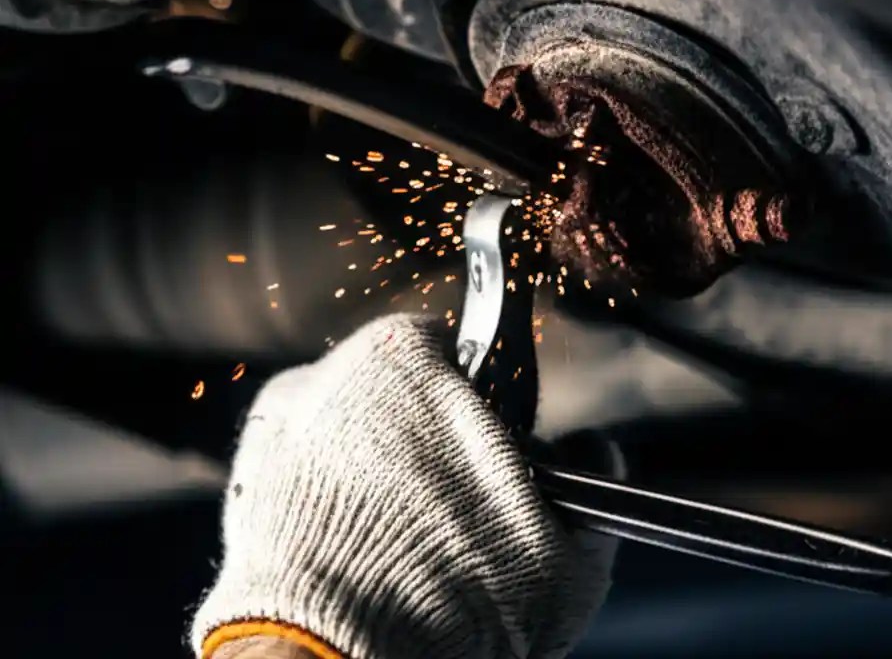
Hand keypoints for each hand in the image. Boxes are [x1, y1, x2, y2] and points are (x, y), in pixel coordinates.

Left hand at [192, 314, 616, 658]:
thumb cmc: (455, 594)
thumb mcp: (569, 545)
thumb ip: (592, 479)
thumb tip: (596, 452)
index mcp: (402, 355)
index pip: (455, 348)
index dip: (484, 402)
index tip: (495, 450)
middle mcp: (326, 377)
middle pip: (396, 393)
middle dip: (427, 441)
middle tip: (459, 510)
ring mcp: (274, 435)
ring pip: (350, 439)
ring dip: (379, 476)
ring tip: (411, 544)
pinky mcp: (245, 493)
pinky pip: (308, 483)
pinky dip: (333, 510)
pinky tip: (364, 558)